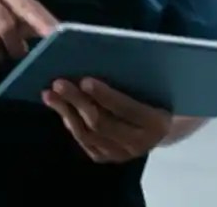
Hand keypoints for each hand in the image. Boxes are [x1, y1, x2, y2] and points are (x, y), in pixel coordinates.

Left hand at [43, 78, 172, 162]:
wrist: (166, 123)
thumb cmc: (158, 93)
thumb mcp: (154, 85)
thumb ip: (135, 78)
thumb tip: (100, 59)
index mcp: (157, 122)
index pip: (127, 109)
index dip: (105, 95)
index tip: (85, 80)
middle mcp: (140, 143)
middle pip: (102, 123)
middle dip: (78, 102)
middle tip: (59, 83)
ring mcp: (122, 154)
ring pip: (88, 135)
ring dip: (66, 113)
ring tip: (50, 94)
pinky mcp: (107, 157)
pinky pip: (84, 142)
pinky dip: (71, 122)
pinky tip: (61, 107)